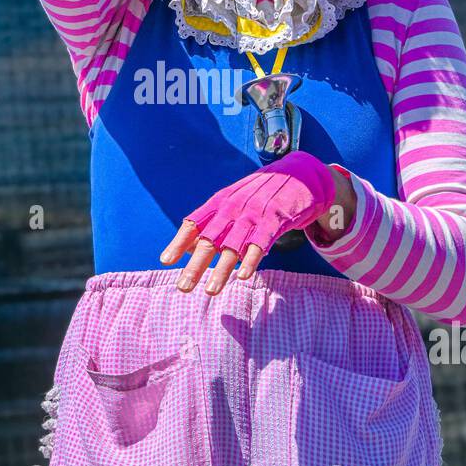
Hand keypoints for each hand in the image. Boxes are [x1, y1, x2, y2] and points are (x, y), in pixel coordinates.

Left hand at [160, 153, 351, 294]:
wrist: (299, 175)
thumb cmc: (262, 193)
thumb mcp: (234, 201)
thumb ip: (211, 223)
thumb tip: (186, 247)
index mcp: (220, 202)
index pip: (195, 223)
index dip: (180, 242)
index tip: (166, 260)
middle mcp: (233, 208)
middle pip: (210, 239)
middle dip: (196, 265)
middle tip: (183, 286)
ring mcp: (254, 214)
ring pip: (233, 246)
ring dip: (221, 270)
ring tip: (210, 291)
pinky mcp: (275, 221)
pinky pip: (261, 244)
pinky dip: (251, 260)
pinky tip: (242, 276)